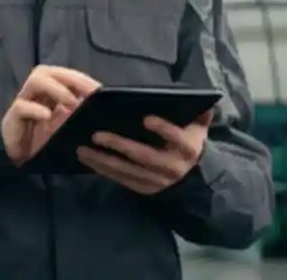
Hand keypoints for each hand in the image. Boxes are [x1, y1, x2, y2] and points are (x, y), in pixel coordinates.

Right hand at [1, 65, 100, 166]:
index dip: (81, 79)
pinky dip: (35, 109)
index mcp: (50, 95)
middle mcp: (36, 96)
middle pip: (48, 72)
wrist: (27, 169)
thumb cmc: (50, 148)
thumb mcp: (71, 131)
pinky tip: (47, 115)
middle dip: (71, 78)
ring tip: (71, 102)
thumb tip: (102, 106)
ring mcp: (23, 106)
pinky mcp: (11, 122)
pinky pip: (21, 108)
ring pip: (35, 81)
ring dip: (56, 88)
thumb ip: (82, 117)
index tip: (99, 88)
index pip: (64, 76)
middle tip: (89, 92)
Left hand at [75, 110, 212, 194]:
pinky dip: (104, 170)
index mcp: (188, 148)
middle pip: (144, 156)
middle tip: (97, 134)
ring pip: (128, 170)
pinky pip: (122, 180)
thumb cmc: (188, 139)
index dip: (163, 129)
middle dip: (120, 145)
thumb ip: (200, 112)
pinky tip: (88, 160)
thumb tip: (204, 97)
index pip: (177, 138)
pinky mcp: (145, 189)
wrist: (192, 174)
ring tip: (82, 148)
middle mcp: (173, 167)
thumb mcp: (198, 126)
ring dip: (103, 160)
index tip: (145, 118)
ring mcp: (158, 181)